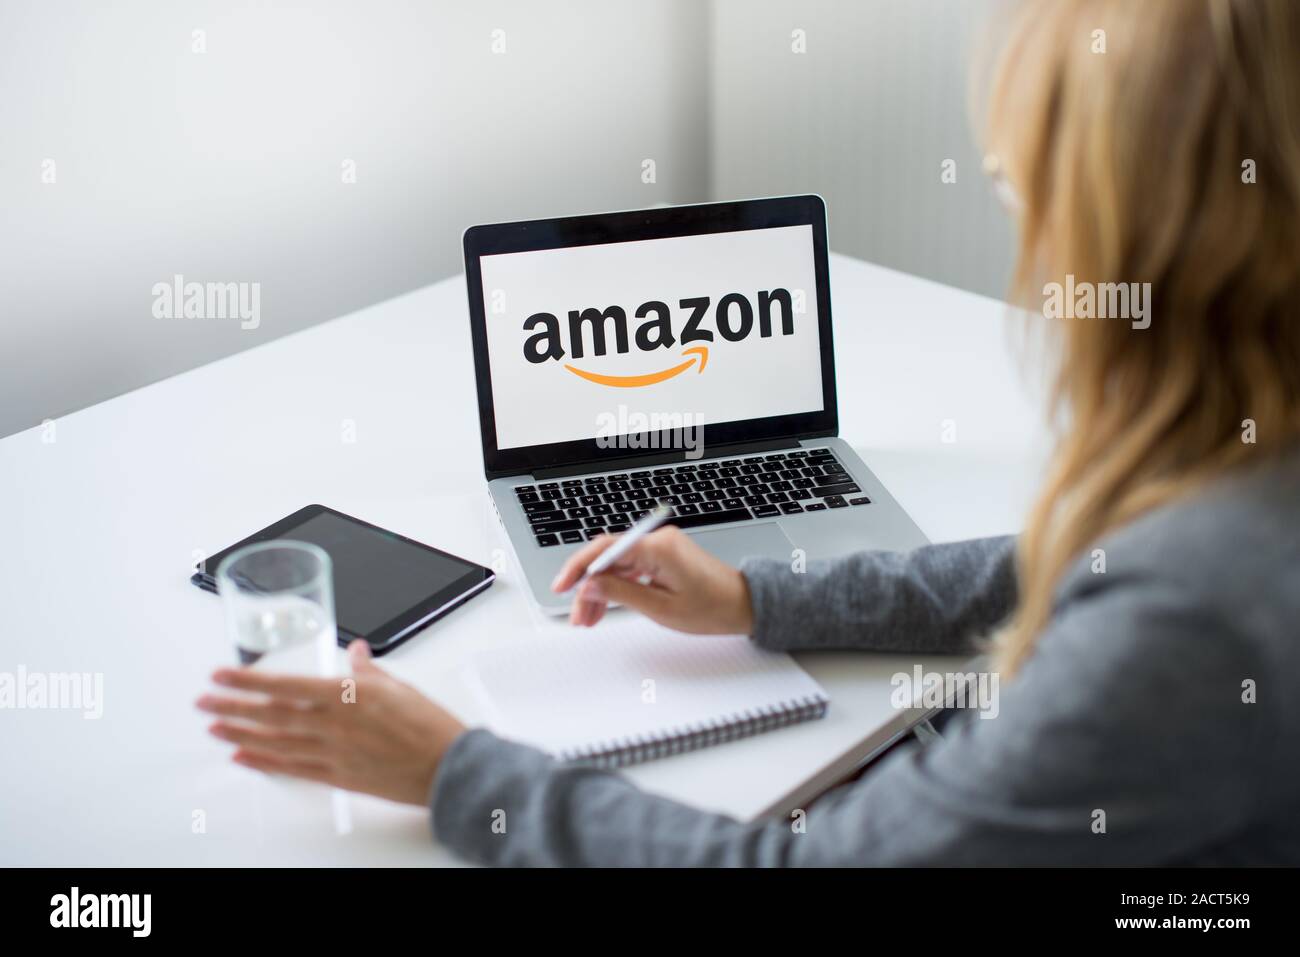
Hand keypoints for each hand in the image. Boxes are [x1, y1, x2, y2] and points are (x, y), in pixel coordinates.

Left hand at [197, 640, 465, 806]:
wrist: (446, 766)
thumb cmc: (428, 726)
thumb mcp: (398, 686)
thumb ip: (368, 671)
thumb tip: (357, 652)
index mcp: (347, 695)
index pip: (285, 685)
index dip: (248, 680)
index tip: (221, 675)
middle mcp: (333, 724)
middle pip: (271, 714)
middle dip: (233, 707)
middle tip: (204, 702)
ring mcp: (332, 753)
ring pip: (275, 742)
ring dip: (241, 734)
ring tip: (215, 728)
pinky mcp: (337, 776)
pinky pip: (293, 768)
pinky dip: (265, 762)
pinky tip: (244, 756)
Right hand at [552, 524, 754, 632]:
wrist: (743, 605)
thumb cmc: (712, 608)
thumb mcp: (661, 608)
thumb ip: (621, 594)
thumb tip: (590, 584)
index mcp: (658, 547)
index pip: (605, 549)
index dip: (578, 567)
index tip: (563, 587)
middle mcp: (657, 540)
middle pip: (608, 558)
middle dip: (588, 586)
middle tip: (577, 615)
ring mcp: (661, 546)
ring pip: (616, 565)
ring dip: (600, 590)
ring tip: (589, 619)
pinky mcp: (663, 555)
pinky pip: (630, 567)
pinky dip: (617, 587)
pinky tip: (605, 606)